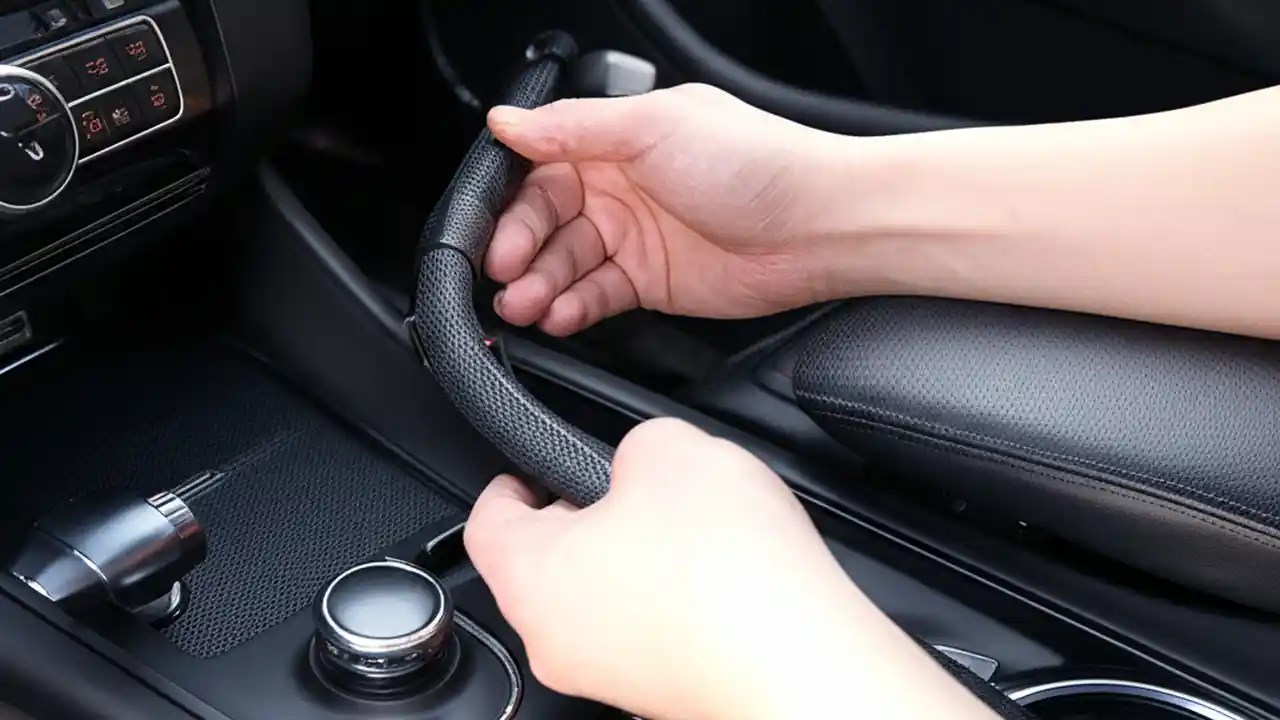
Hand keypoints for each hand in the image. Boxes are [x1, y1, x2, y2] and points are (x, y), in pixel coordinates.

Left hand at [464, 419, 998, 719]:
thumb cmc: (729, 573)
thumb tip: (637, 466)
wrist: (800, 662)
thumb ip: (632, 445)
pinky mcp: (660, 692)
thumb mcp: (669, 447)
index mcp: (532, 578)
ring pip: (599, 599)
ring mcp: (607, 675)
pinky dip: (671, 598)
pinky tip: (719, 573)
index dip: (508, 483)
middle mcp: (556, 640)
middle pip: (546, 563)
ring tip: (692, 527)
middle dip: (587, 516)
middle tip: (631, 486)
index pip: (486, 524)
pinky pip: (646, 629)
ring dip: (634, 557)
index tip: (527, 470)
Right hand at [486, 84, 846, 335]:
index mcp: (615, 141)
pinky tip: (561, 315)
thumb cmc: (753, 161)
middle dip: (521, 250)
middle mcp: (619, 188)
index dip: (513, 204)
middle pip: (546, 222)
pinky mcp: (651, 283)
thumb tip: (506, 121)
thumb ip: (575, 127)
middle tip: (507, 274)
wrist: (818, 225)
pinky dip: (574, 308)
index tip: (494, 232)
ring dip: (541, 285)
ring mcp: (634, 237)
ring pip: (567, 264)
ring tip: (526, 304)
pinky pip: (598, 297)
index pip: (541, 169)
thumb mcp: (655, 126)